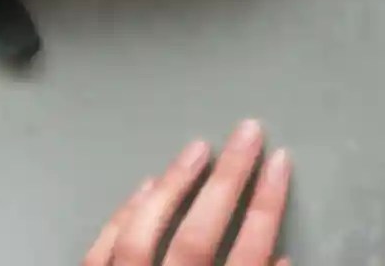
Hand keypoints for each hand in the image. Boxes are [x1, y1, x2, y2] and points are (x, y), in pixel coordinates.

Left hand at [83, 120, 291, 265]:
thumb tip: (284, 258)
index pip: (249, 252)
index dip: (268, 204)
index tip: (281, 161)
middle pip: (198, 236)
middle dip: (227, 179)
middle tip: (247, 132)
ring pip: (142, 237)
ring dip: (172, 187)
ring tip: (196, 148)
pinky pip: (101, 253)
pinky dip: (122, 218)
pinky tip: (144, 188)